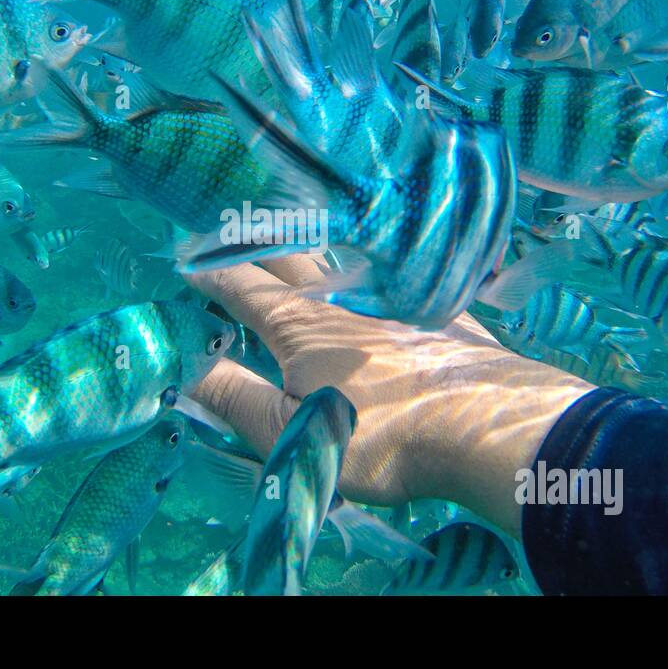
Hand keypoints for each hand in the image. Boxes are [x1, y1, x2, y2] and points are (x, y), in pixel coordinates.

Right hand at [185, 254, 594, 535]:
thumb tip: (184, 366)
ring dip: (313, 244)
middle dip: (257, 244)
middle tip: (235, 233)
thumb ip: (234, 397)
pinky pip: (394, 271)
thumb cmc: (379, 436)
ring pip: (343, 256)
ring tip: (299, 236)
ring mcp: (395, 296)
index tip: (184, 259)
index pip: (241, 288)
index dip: (209, 275)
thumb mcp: (289, 433)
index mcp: (298, 324)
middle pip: (290, 257)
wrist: (483, 424)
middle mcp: (342, 297)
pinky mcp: (439, 308)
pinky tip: (380, 268)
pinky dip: (371, 263)